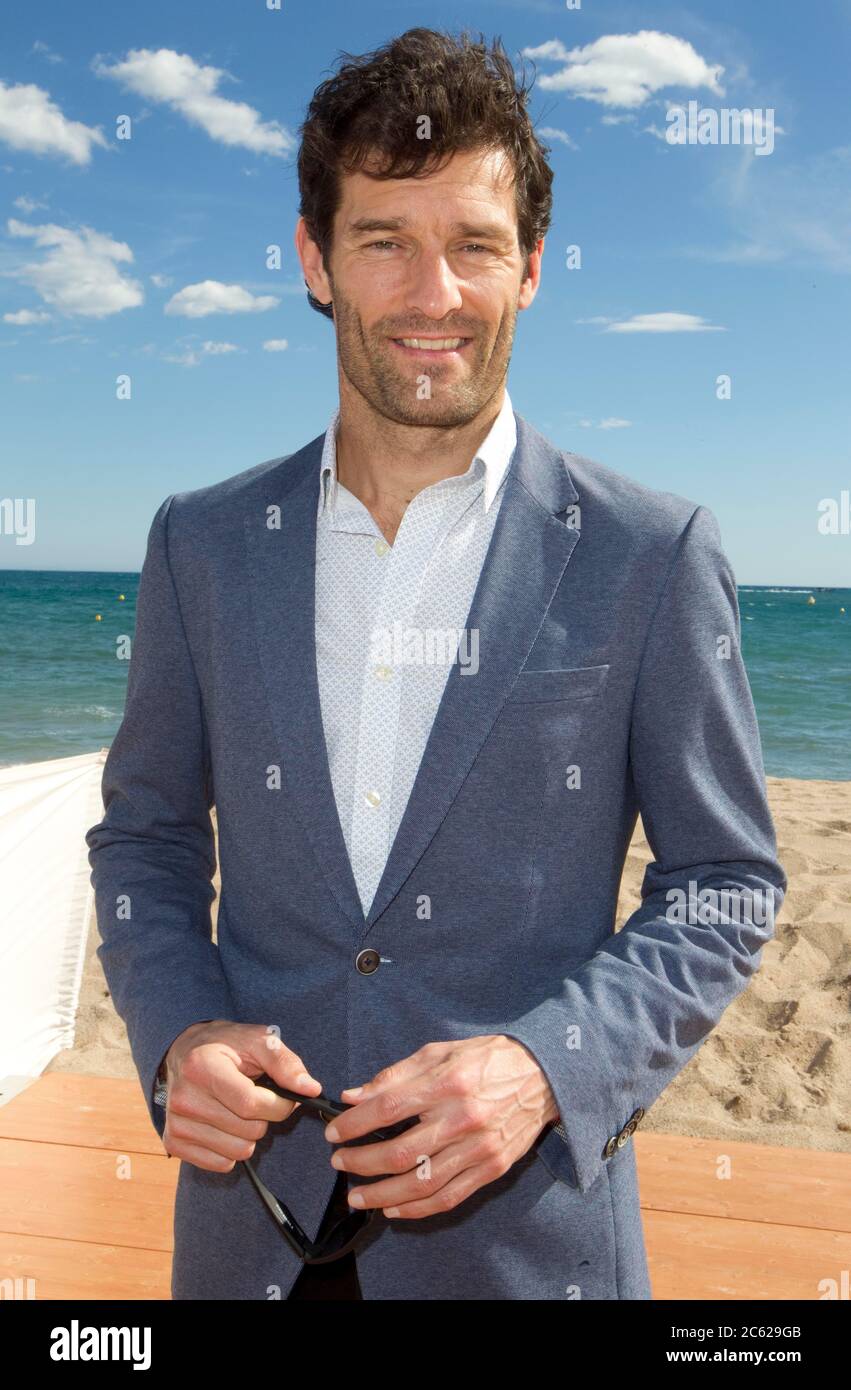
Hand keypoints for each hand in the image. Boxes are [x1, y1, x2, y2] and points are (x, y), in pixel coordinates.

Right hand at [162, 1020, 321, 1171]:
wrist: (184, 1051)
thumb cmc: (225, 1045)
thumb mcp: (258, 1041)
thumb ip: (286, 1064)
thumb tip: (311, 1089)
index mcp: (202, 1068)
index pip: (251, 1105)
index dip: (279, 1105)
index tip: (284, 1096)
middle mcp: (184, 1098)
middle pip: (249, 1131)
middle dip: (264, 1117)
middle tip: (255, 1097)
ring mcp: (176, 1123)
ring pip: (238, 1152)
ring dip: (248, 1135)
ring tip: (238, 1109)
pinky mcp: (173, 1143)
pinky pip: (221, 1164)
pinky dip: (231, 1149)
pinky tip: (224, 1124)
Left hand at [326, 1036, 558, 1218]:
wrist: (544, 1076)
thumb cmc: (488, 1059)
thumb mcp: (440, 1052)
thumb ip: (396, 1075)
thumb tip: (354, 1096)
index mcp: (447, 1083)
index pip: (388, 1108)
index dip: (354, 1125)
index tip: (334, 1132)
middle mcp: (462, 1119)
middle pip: (399, 1152)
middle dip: (360, 1162)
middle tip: (339, 1162)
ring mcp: (478, 1148)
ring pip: (420, 1183)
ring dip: (381, 1194)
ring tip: (357, 1196)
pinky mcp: (492, 1169)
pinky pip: (448, 1198)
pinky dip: (416, 1209)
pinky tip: (393, 1209)